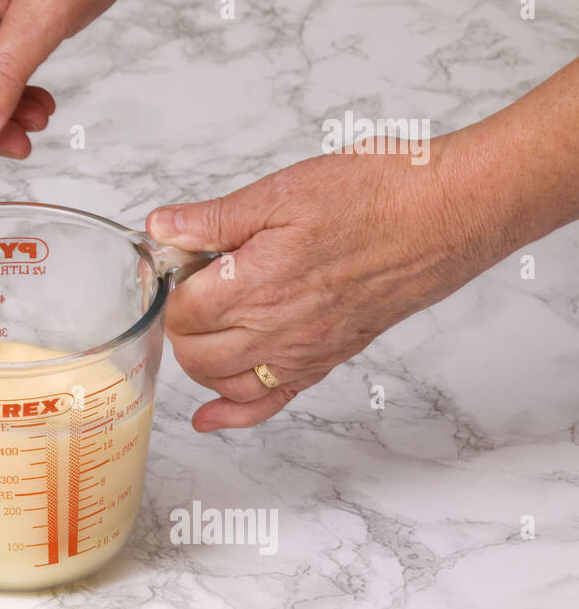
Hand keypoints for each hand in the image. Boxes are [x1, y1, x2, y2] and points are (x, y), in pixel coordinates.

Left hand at [145, 139, 501, 430]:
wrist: (447, 214)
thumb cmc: (376, 194)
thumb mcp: (281, 192)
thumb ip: (213, 219)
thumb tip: (162, 228)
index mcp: (257, 284)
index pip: (181, 310)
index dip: (170, 285)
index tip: (177, 263)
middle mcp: (277, 329)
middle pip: (194, 351)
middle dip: (181, 321)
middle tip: (192, 285)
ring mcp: (303, 351)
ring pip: (223, 382)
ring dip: (201, 360)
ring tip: (206, 323)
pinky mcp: (328, 359)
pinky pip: (270, 403)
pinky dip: (234, 414)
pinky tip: (209, 417)